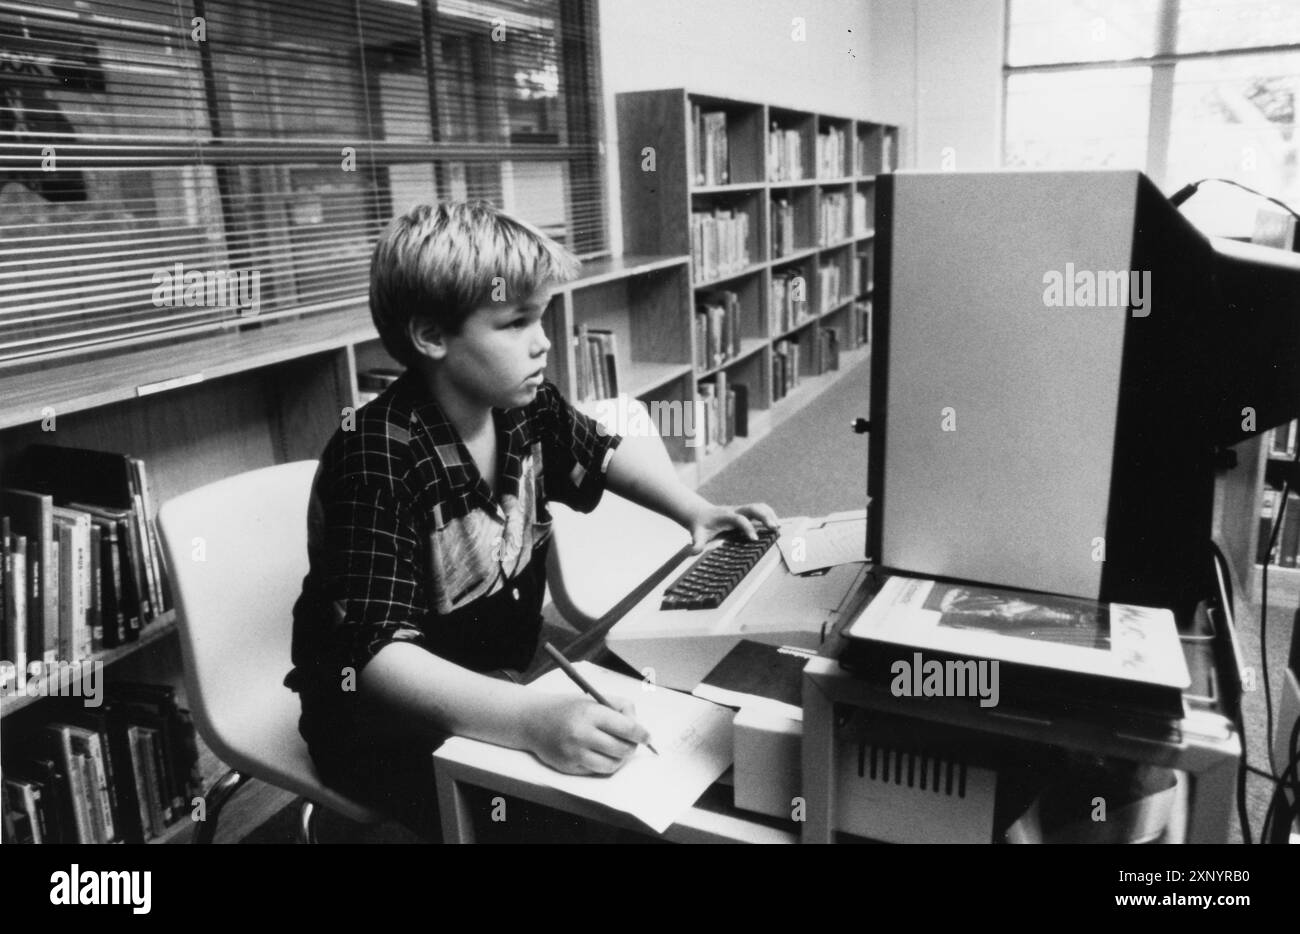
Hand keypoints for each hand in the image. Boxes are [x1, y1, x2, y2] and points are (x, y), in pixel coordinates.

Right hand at [522, 694, 649, 774]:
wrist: (533, 720)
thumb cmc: (569, 708)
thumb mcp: (593, 699)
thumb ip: (619, 707)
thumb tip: (639, 727)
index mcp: (590, 712)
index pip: (627, 728)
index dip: (641, 734)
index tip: (647, 737)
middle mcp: (581, 733)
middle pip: (622, 749)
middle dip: (631, 747)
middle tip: (631, 743)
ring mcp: (574, 752)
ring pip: (612, 765)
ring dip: (619, 759)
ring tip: (616, 750)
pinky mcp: (568, 766)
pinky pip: (596, 771)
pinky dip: (603, 764)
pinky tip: (598, 754)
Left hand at [688, 502, 778, 552]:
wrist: (699, 514)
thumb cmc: (700, 526)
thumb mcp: (697, 535)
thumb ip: (696, 543)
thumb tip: (693, 552)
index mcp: (724, 516)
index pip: (738, 519)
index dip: (747, 527)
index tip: (754, 539)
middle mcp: (734, 510)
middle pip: (752, 508)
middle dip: (764, 516)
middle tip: (774, 528)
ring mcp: (741, 510)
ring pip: (758, 506)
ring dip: (769, 514)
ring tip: (778, 527)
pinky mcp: (745, 512)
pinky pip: (760, 509)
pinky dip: (769, 514)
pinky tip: (775, 525)